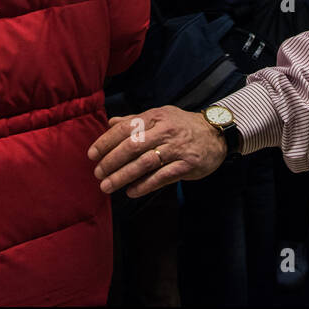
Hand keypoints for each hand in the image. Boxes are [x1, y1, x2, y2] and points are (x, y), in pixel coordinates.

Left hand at [88, 106, 227, 197]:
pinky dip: (144, 185)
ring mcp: (176, 149)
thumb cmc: (182, 125)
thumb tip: (110, 122)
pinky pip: (162, 177)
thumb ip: (134, 120)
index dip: (106, 142)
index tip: (92, 154)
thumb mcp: (160, 116)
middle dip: (111, 161)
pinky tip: (132, 191)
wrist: (216, 134)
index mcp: (155, 117)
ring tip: (108, 186)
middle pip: (132, 146)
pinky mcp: (186, 165)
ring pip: (144, 163)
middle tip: (98, 173)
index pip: (125, 128)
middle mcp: (165, 131)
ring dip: (123, 176)